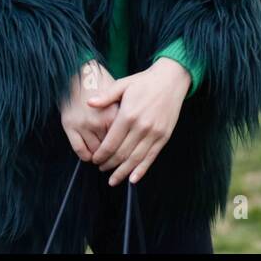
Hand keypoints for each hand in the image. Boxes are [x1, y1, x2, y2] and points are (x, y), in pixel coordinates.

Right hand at [60, 59, 119, 160]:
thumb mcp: (118, 95)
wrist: (77, 72)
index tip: (127, 150)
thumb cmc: (100, 82)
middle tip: (115, 157)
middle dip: (114, 154)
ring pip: (95, 151)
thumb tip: (135, 133)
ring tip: (103, 156)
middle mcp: (98, 122)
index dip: (125, 147)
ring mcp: (83, 125)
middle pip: (110, 148)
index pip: (123, 140)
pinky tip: (90, 155)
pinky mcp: (70, 127)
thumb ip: (125, 114)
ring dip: (100, 156)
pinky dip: (86, 156)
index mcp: (113, 115)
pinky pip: (80, 150)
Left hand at [86, 58, 189, 185]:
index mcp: (128, 115)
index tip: (94, 159)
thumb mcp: (123, 84)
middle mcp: (141, 127)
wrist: (171, 80)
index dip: (101, 154)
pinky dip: (141, 170)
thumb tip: (89, 103)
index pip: (111, 142)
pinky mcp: (164, 137)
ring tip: (112, 180)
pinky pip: (151, 157)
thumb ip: (106, 96)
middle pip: (122, 153)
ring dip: (122, 172)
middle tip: (100, 168)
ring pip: (135, 159)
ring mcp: (154, 133)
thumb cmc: (144, 82)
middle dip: (109, 164)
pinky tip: (132, 179)